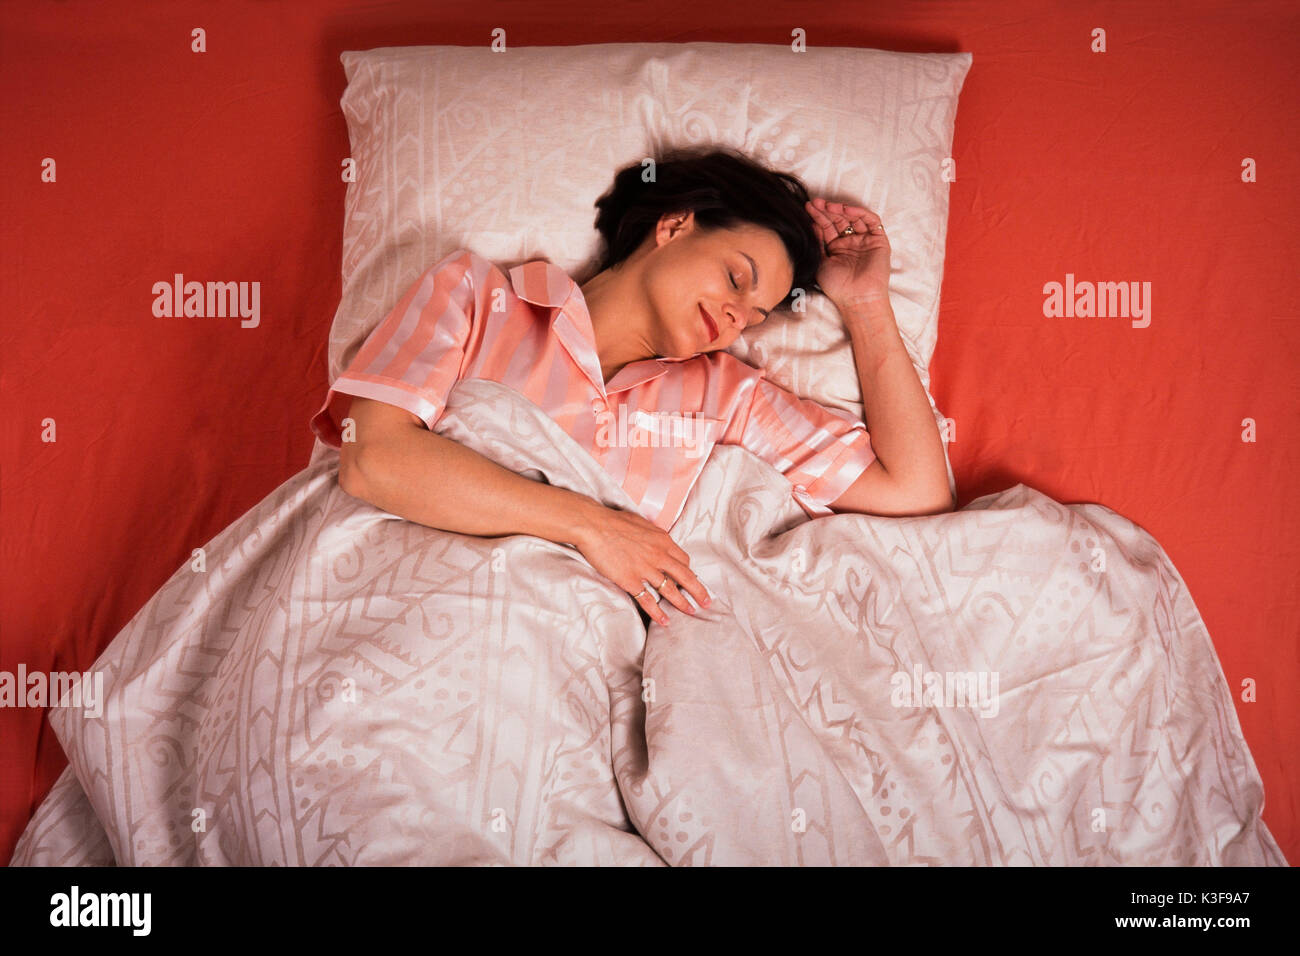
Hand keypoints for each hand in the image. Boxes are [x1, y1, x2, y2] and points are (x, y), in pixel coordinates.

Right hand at [570, 503, 711, 624]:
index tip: (690, 579)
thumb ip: (652, 535)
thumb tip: (656, 539)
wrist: (594, 526)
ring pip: (670, 590)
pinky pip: (648, 600)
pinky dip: (658, 612)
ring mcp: (645, 569)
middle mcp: (658, 555)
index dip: (689, 571)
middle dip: (698, 591)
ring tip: (691, 612)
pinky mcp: (630, 581)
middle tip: (707, 601)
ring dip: (683, 603)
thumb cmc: (614, 521)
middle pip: (686, 576)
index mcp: (662, 540)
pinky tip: (665, 621)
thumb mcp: (641, 523)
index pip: (683, 559)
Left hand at [804, 197, 891, 305]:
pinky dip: (860, 213)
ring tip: (828, 206)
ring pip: (854, 218)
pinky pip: (871, 221)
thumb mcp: (820, 262)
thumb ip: (817, 243)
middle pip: (839, 219)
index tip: (808, 207)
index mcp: (837, 247)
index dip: (818, 216)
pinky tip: (846, 210)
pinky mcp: (879, 240)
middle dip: (827, 210)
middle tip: (816, 203)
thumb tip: (811, 224)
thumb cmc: (837, 286)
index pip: (827, 226)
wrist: (856, 298)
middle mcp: (851, 242)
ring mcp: (865, 240)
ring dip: (841, 209)